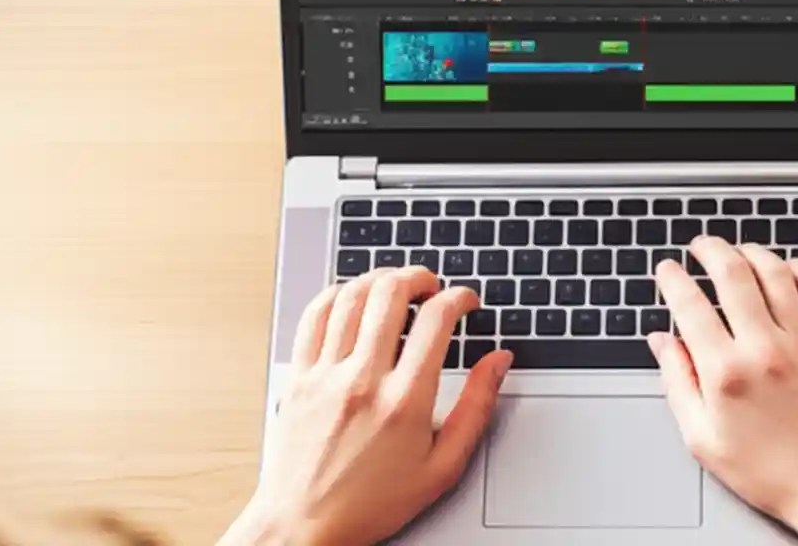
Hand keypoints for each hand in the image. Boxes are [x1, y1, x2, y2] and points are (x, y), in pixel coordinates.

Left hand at [220, 267, 511, 545]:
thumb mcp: (442, 467)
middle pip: (391, 293)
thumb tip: (499, 362)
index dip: (459, 297)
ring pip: (351, 295)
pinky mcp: (298, 377)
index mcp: (404, 402)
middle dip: (419, 276)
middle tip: (431, 285)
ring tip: (395, 286)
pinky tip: (351, 298)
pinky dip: (336, 294)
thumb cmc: (371, 504)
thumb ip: (477, 408)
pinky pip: (313, 315)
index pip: (437, 320)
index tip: (466, 301)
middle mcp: (362, 380)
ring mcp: (325, 375)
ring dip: (380, 279)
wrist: (303, 527)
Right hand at [649, 238, 797, 534]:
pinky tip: (786, 269)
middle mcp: (764, 349)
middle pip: (732, 273)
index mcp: (725, 373)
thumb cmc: (768, 470)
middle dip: (709, 250)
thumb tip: (662, 343)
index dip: (672, 278)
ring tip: (738, 251)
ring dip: (751, 252)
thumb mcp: (702, 438)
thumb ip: (677, 383)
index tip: (667, 271)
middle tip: (700, 246)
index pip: (689, 305)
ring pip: (774, 272)